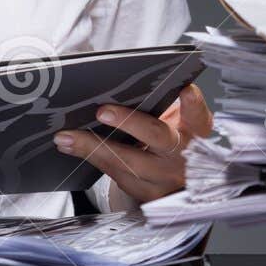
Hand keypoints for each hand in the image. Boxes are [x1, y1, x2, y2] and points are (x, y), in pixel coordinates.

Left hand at [53, 83, 212, 204]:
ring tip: (67, 136)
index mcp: (195, 130)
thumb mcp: (172, 116)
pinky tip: (72, 146)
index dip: (193, 104)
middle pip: (159, 138)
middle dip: (130, 123)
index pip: (198, 114)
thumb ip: (155, 99)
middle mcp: (184, 155)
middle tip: (102, 111)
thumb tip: (107, 70)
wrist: (174, 176)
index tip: (184, 90)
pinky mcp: (148, 195)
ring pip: (130, 163)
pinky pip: (116, 175)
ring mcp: (166, 178)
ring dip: (94, 147)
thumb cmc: (168, 134)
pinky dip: (92, 158)